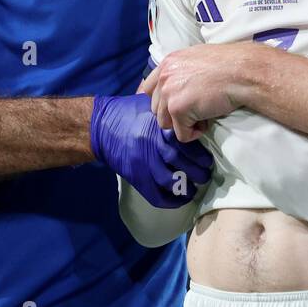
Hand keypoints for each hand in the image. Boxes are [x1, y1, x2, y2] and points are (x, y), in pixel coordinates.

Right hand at [89, 94, 212, 207]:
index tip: (207, 159)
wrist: (100, 126)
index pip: (186, 144)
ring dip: (186, 188)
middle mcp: (151, 145)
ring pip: (170, 181)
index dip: (200, 155)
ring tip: (194, 188)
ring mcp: (142, 162)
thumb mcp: (150, 105)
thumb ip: (169, 111)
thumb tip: (194, 112)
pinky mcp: (134, 175)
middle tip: (205, 174)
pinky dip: (169, 201)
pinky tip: (179, 199)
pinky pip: (155, 194)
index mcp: (158, 126)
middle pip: (182, 163)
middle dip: (198, 172)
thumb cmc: (128, 112)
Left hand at [141, 43, 256, 141]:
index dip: (162, 101)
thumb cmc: (228, 64)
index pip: (148, 89)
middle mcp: (164, 76)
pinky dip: (194, 133)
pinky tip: (208, 121)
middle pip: (156, 109)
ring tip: (203, 115)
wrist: (241, 71)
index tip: (177, 106)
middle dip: (174, 114)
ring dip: (183, 124)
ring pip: (165, 123)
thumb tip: (180, 87)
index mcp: (167, 63)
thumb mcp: (197, 59)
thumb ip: (182, 71)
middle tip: (196, 111)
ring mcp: (168, 93)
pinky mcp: (178, 109)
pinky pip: (181, 134)